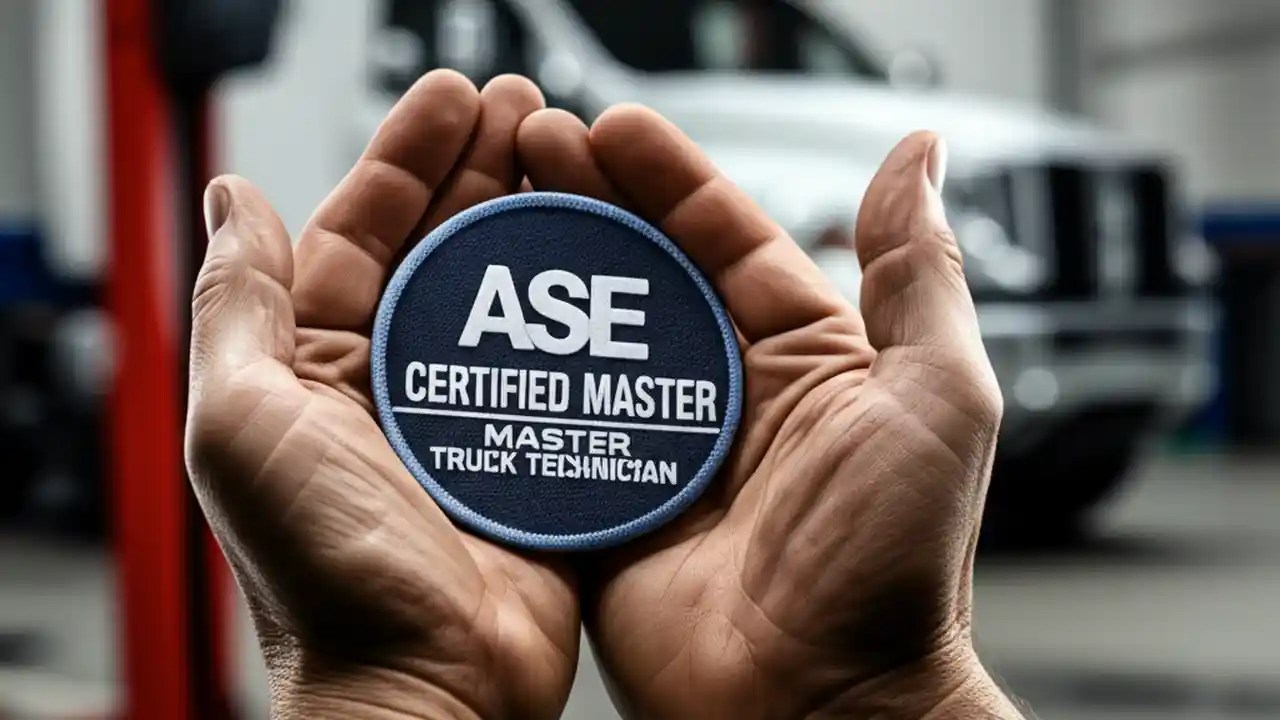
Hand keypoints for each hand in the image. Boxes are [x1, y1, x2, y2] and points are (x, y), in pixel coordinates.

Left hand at [186, 72, 577, 719]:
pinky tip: (615, 261)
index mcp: (316, 374)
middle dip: (479, 173)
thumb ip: (236, 307)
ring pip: (509, 299)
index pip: (358, 238)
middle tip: (523, 110)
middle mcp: (394, 391)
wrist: (427, 689)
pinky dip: (587, 310)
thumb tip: (232, 201)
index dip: (405, 161)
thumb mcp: (244, 423)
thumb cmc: (326, 580)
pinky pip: (565, 364)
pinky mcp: (536, 456)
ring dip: (536, 224)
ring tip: (572, 158)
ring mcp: (471, 423)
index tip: (453, 104)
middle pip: (442, 254)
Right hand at [517, 107, 1022, 717]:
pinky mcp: (609, 509)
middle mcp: (729, 398)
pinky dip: (520, 382)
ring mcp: (664, 453)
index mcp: (807, 360)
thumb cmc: (894, 572)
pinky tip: (477, 334)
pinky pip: (557, 428)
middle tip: (535, 150)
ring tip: (494, 215)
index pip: (727, 241)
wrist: (820, 706)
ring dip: (548, 280)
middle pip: (646, 279)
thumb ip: (920, 277)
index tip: (614, 130)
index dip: (670, 179)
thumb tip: (917, 159)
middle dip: (592, 206)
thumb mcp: (936, 400)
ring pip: (592, 344)